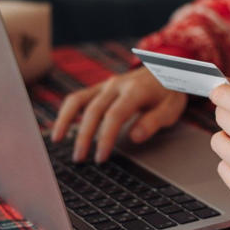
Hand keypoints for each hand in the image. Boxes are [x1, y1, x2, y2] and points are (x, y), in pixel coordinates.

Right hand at [52, 67, 187, 162]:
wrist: (168, 69)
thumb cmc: (169, 92)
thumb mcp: (172, 109)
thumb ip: (153, 122)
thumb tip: (134, 137)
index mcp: (136, 90)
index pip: (115, 115)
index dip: (105, 137)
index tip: (100, 157)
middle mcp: (117, 85)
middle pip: (94, 110)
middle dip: (84, 136)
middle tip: (80, 159)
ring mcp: (106, 85)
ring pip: (79, 100)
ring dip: (67, 121)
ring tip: (58, 141)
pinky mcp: (100, 88)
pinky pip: (78, 98)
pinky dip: (66, 112)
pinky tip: (61, 129)